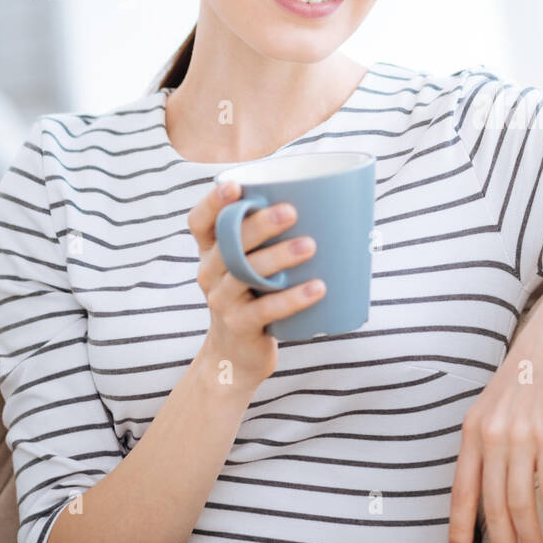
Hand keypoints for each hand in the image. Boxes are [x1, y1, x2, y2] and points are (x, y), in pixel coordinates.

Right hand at [188, 180, 323, 392]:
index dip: (212, 202)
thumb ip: (275, 238)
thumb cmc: (256, 295)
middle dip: (259, 224)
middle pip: (228, 244)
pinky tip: (318, 288)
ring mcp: (222, 301)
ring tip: (310, 246)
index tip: (234, 186)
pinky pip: (265, 310)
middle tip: (291, 211)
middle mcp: (210, 272)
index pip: (199, 222)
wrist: (237, 356)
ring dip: (279, 257)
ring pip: (245, 273)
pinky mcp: (241, 326)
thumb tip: (342, 202)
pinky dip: (293, 298)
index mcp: (211, 251)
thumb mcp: (254, 266)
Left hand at [447, 285, 542, 542]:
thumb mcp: (502, 399)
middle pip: (492, 505)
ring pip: (520, 503)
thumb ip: (495, 434)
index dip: (459, 525)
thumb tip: (498, 473)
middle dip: (503, 541)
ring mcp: (519, 433)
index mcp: (473, 426)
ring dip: (530, 538)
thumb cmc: (538, 363)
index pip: (461, 489)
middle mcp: (491, 433)